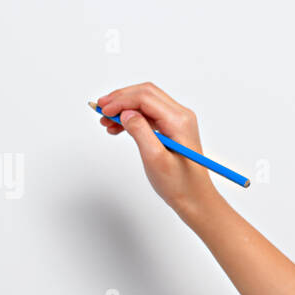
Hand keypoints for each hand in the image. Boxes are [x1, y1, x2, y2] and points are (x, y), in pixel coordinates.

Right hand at [95, 82, 216, 211]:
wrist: (195, 199)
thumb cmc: (179, 184)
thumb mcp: (155, 159)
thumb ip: (140, 132)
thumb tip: (125, 113)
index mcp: (179, 121)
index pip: (145, 97)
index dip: (121, 101)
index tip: (103, 111)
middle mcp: (181, 116)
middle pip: (145, 94)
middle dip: (120, 99)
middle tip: (100, 110)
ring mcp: (177, 122)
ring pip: (145, 103)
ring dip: (124, 108)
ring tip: (106, 123)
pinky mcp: (172, 129)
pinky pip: (149, 115)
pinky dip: (132, 118)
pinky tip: (117, 128)